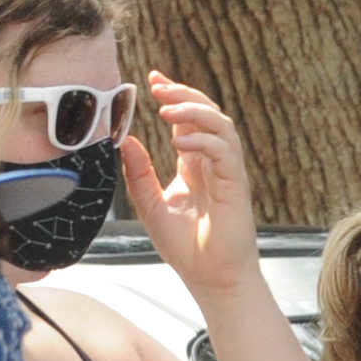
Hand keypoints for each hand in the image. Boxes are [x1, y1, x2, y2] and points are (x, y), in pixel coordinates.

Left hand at [120, 74, 258, 293]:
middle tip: (159, 85)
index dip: (174, 98)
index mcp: (196, 166)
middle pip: (207, 114)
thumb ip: (138, 173)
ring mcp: (228, 173)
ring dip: (195, 111)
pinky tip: (181, 141)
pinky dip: (204, 140)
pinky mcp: (236, 186)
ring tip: (167, 109)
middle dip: (184, 94)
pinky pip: (225, 151)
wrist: (211, 280)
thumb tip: (124, 139)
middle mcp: (214, 164)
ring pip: (221, 125)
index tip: (153, 80)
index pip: (188, 121)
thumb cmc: (187, 248)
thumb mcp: (150, 206)